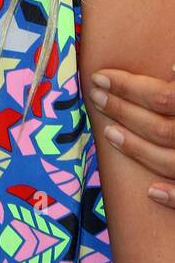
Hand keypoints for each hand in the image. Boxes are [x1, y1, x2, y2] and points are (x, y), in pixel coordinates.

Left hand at [89, 67, 174, 205]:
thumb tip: (170, 67)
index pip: (163, 96)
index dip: (129, 86)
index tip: (100, 77)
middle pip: (161, 129)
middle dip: (124, 112)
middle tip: (96, 97)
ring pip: (170, 161)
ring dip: (137, 149)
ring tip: (109, 133)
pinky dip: (172, 195)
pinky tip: (150, 192)